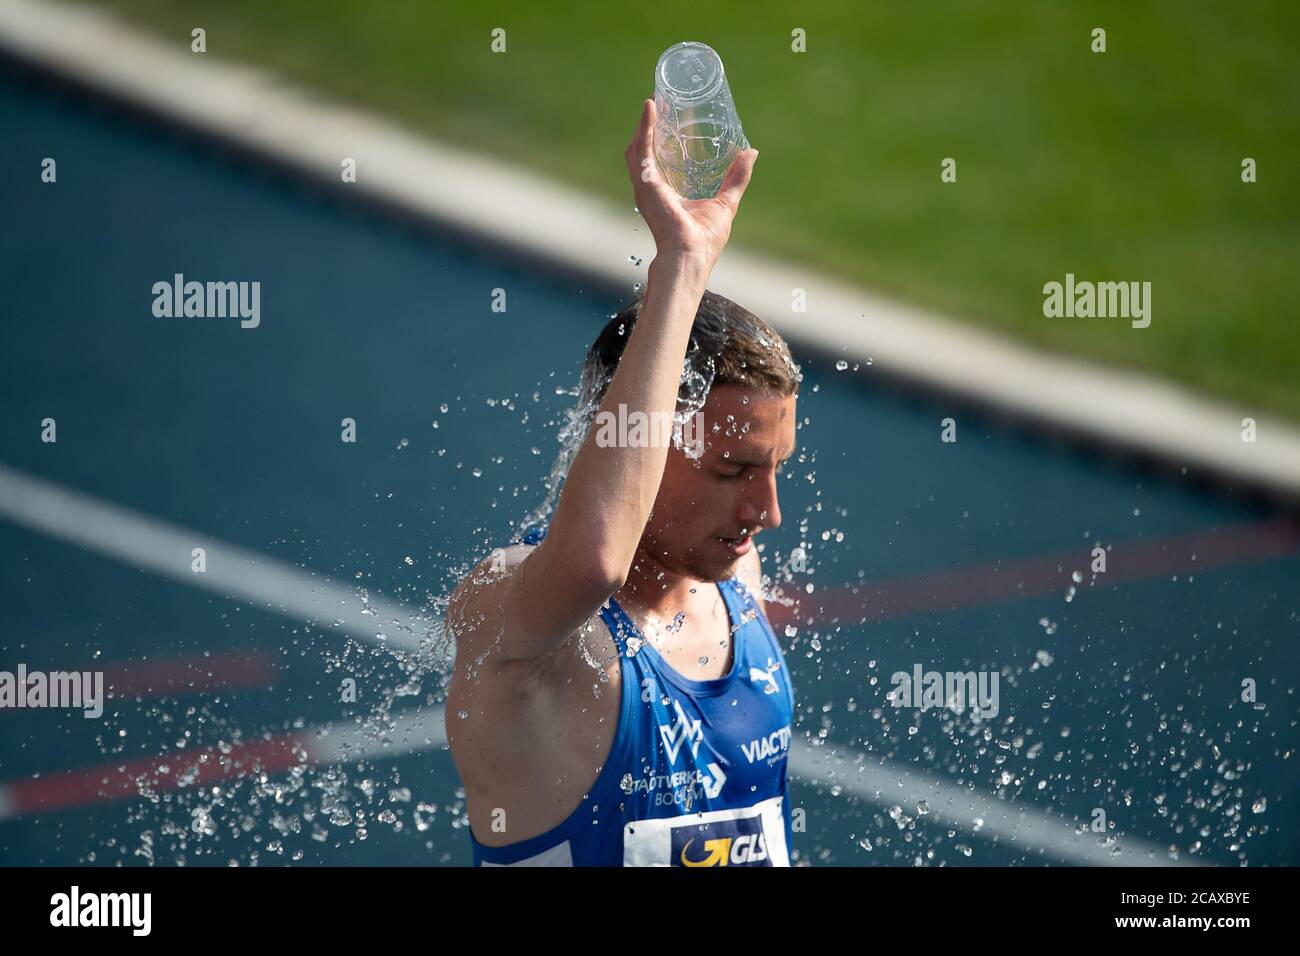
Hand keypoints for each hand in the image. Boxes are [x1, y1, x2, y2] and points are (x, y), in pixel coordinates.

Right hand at [624, 98, 757, 264]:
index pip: (657, 163)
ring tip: (653, 102)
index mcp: (665, 195)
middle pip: (643, 153)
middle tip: (660, 106)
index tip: (668, 120)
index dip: (660, 142)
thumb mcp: (725, 202)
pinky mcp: (646, 184)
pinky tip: (650, 108)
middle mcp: (651, 190)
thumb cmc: (704, 239)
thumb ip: (736, 178)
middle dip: (649, 130)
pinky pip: (642, 149)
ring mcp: (645, 187)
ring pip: (638, 148)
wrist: (690, 255)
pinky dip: (645, 128)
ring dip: (645, 125)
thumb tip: (751, 152)